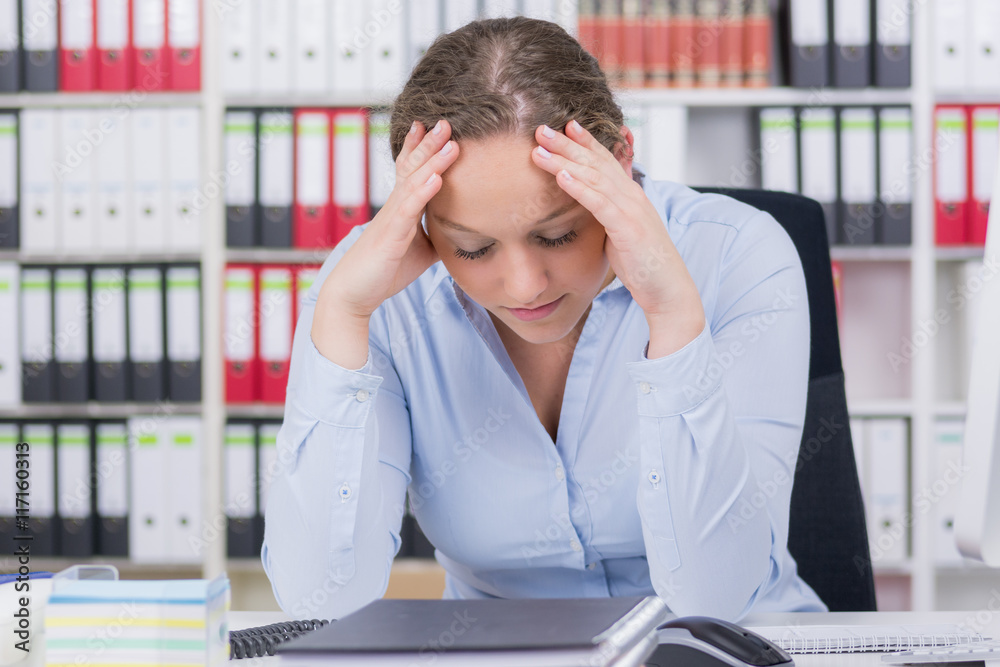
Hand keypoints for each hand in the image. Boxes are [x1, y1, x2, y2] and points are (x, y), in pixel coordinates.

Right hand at [312, 119, 458, 366]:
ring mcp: (392, 219)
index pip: (411, 171)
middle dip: (430, 143)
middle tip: (446, 120)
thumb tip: (461, 233)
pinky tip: (437, 177)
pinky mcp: (391, 235)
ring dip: (432, 160)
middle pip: (413, 167)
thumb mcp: (420, 251)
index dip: (421, 148)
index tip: (435, 126)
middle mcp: (394, 207)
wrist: (355, 294)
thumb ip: (437, 237)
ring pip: (414, 182)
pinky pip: (409, 209)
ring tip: (450, 141)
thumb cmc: (385, 271)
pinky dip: (424, 191)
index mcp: (401, 209)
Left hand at [530, 120, 705, 355]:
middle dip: (568, 144)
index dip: (586, 142)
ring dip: (565, 161)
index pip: (606, 161)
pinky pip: (600, 203)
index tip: (566, 126)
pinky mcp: (628, 228)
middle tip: (541, 129)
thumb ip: (608, 215)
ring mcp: (632, 210)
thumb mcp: (622, 233)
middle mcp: (632, 196)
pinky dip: (579, 188)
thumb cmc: (643, 264)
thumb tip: (590, 207)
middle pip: (596, 162)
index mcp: (631, 196)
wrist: (668, 290)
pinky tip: (561, 177)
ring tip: (540, 149)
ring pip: (594, 178)